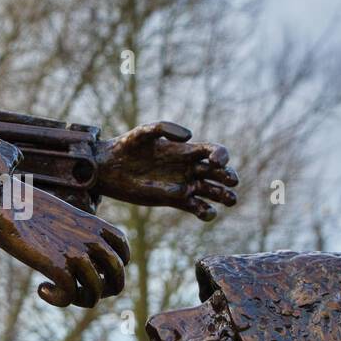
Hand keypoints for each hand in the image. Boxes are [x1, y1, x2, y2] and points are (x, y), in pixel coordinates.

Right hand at [0, 179, 129, 307]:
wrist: (2, 200)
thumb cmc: (24, 207)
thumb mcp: (59, 215)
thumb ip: (73, 232)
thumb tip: (70, 252)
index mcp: (94, 224)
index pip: (123, 253)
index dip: (110, 270)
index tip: (91, 272)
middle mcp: (91, 239)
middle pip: (117, 277)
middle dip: (102, 291)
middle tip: (79, 290)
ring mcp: (76, 252)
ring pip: (96, 291)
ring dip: (79, 299)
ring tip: (58, 291)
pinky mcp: (56, 264)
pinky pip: (70, 295)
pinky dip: (57, 299)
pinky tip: (41, 289)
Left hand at [95, 122, 237, 220]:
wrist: (109, 169)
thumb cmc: (126, 146)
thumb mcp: (144, 132)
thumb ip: (165, 128)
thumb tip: (190, 136)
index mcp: (186, 150)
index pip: (214, 151)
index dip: (221, 155)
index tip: (216, 161)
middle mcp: (188, 167)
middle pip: (218, 173)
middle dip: (228, 176)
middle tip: (231, 181)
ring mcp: (184, 184)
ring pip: (212, 191)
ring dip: (224, 196)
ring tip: (230, 200)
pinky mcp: (175, 200)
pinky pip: (197, 207)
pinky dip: (206, 212)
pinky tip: (207, 212)